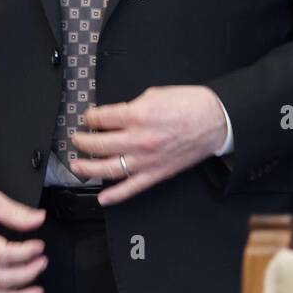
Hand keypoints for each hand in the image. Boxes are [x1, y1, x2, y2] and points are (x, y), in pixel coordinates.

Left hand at [69, 85, 227, 204]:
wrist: (216, 120)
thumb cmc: (190, 104)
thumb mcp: (155, 94)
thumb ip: (132, 106)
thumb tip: (115, 116)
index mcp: (138, 115)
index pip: (102, 118)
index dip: (90, 117)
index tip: (88, 117)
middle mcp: (139, 139)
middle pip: (99, 144)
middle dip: (82, 141)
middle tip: (77, 139)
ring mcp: (147, 160)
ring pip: (109, 168)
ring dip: (88, 168)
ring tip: (77, 165)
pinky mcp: (157, 173)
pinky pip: (132, 188)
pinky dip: (115, 195)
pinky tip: (102, 197)